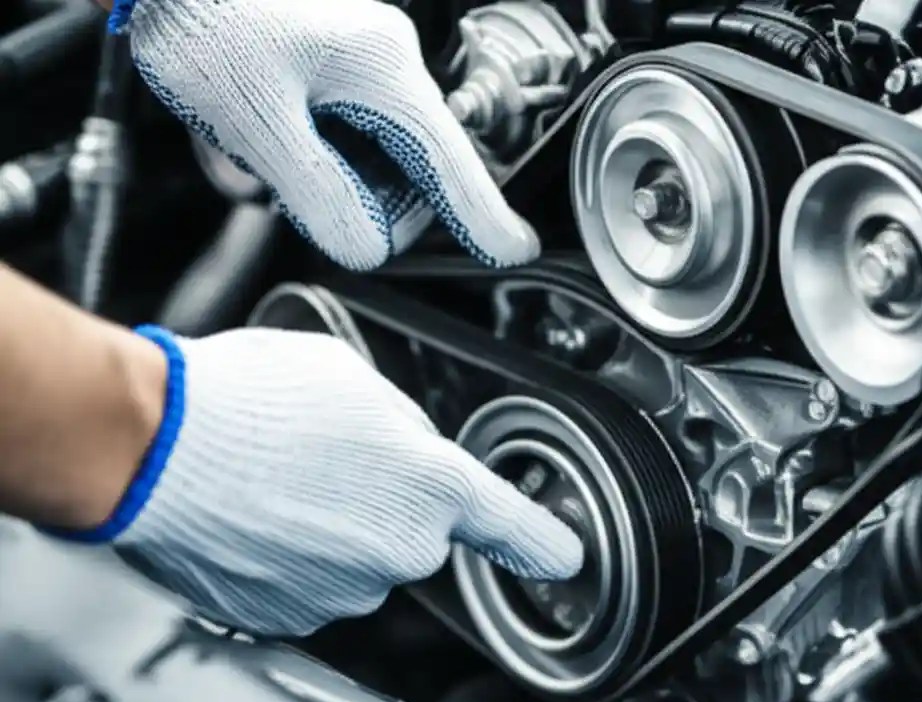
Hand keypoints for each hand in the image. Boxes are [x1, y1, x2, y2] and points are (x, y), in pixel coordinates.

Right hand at [102, 327, 582, 636]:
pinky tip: (257, 511)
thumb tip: (409, 448)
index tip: (561, 556)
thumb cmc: (248, 399)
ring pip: (359, 558)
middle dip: (386, 499)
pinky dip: (291, 555)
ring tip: (278, 477)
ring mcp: (342, 591)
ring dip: (334, 526)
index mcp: (434, 487)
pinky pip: (310, 583)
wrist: (150, 448)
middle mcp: (399, 550)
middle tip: (329, 456)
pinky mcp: (288, 617)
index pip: (516, 528)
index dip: (543, 543)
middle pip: (416, 531)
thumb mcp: (354, 375)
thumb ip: (404, 423)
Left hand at [119, 0, 537, 269]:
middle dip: (366, 201)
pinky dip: (318, 155)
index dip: (482, 214)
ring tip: (261, 160)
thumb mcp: (253, 122)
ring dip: (332, 178)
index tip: (516, 250)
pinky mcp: (343, 66)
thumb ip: (318, 191)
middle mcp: (390, 63)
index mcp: (383, 71)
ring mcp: (368, 62)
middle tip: (294, 202)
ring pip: (381, 156)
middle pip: (415, 168)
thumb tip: (368, 249)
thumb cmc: (200, 24)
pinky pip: (353, 133)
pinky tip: (267, 144)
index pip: (449, 161)